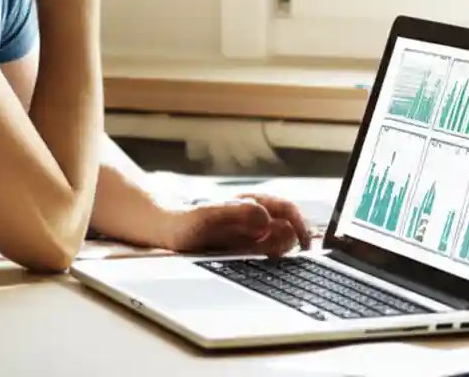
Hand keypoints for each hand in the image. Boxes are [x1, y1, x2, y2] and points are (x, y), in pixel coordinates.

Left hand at [161, 194, 312, 257]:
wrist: (163, 230)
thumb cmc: (185, 221)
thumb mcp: (210, 216)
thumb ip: (238, 214)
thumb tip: (266, 220)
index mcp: (250, 203)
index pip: (287, 209)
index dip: (300, 225)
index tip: (305, 243)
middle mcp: (253, 216)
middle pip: (287, 226)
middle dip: (293, 240)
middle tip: (286, 256)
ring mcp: (248, 232)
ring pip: (278, 239)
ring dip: (283, 250)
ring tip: (275, 261)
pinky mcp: (242, 247)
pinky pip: (265, 251)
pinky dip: (271, 258)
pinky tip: (264, 266)